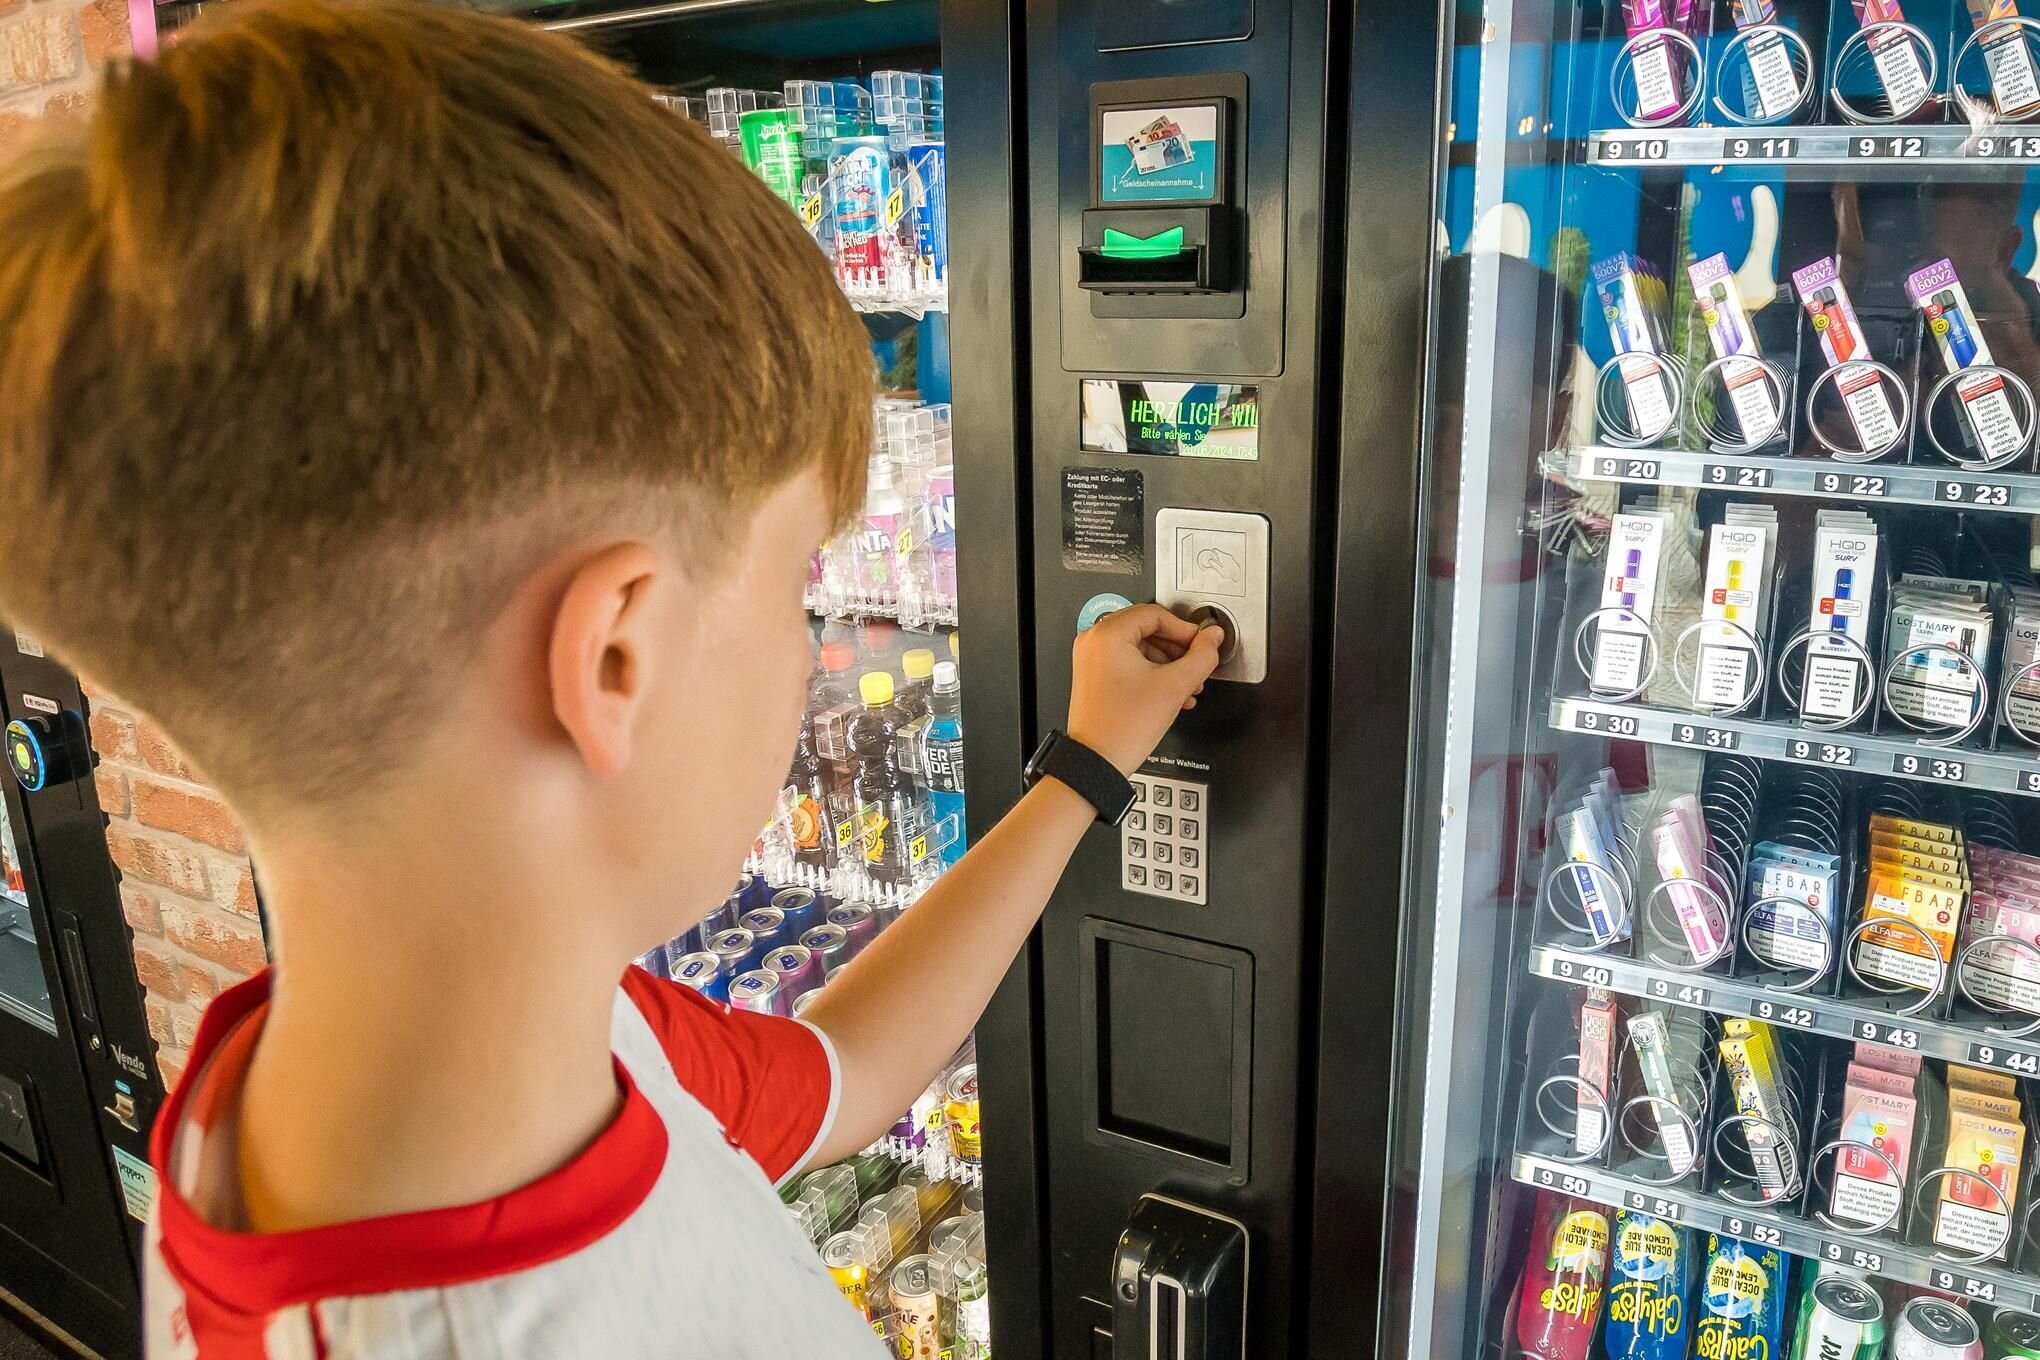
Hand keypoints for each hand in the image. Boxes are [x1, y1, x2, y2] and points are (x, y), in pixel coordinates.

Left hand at [1067, 605, 1222, 774]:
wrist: (1098, 761)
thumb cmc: (1122, 728)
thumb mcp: (1174, 686)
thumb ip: (1201, 657)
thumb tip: (1212, 638)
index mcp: (1108, 635)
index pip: (1155, 614)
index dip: (1184, 629)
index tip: (1200, 643)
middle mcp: (1094, 642)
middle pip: (1147, 629)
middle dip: (1177, 649)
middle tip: (1195, 662)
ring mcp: (1091, 660)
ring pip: (1140, 648)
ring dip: (1168, 663)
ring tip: (1186, 683)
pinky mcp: (1094, 677)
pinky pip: (1128, 663)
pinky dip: (1152, 672)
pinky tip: (1170, 692)